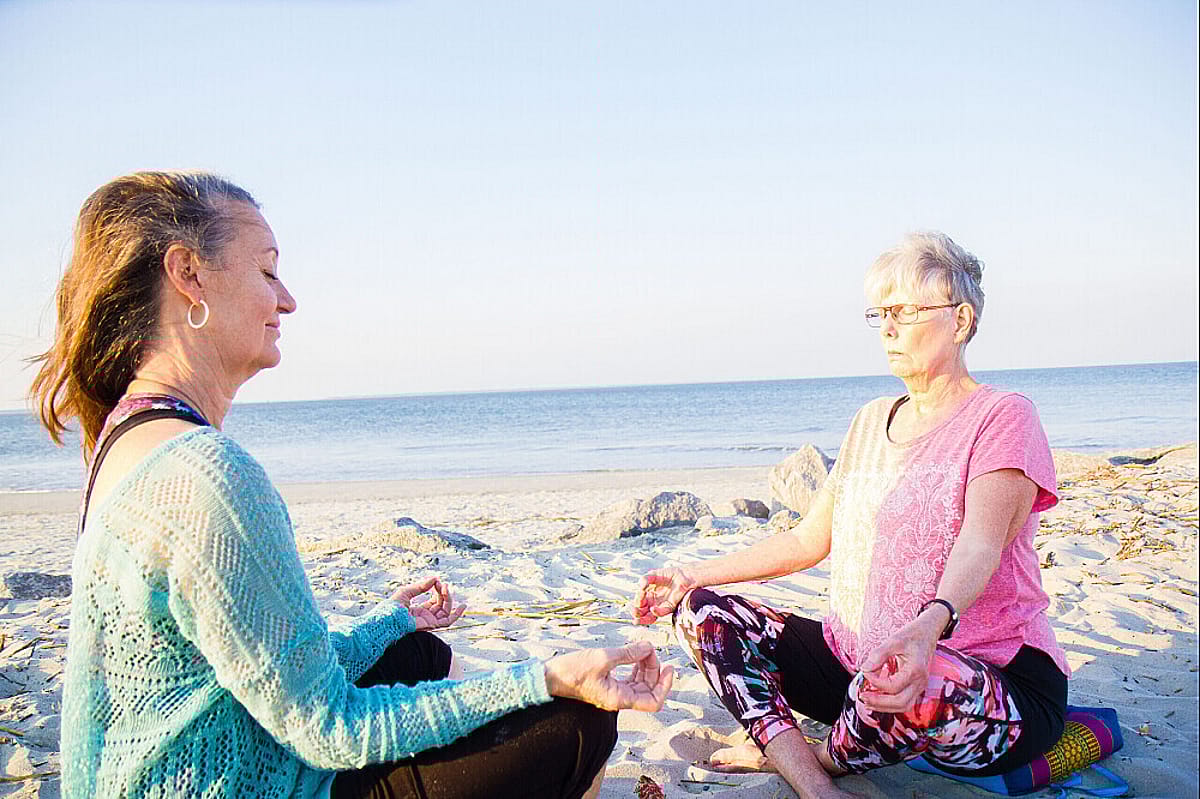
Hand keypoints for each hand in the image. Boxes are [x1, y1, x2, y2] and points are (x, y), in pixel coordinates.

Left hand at [390, 576, 464, 631]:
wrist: (387, 620)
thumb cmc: (391, 608)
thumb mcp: (406, 592)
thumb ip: (420, 586)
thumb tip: (434, 578)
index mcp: (418, 610)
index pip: (433, 600)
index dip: (437, 589)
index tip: (436, 581)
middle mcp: (425, 616)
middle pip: (441, 604)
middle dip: (443, 593)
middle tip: (441, 584)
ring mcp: (429, 621)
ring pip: (446, 611)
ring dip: (448, 599)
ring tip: (445, 588)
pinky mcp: (431, 625)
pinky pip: (448, 621)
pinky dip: (457, 615)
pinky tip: (463, 606)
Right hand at [545, 641, 673, 711]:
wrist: (550, 677)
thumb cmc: (572, 671)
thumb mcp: (603, 658)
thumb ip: (628, 653)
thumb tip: (648, 646)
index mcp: (620, 698)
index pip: (653, 702)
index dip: (665, 686)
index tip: (668, 668)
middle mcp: (619, 699)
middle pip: (648, 690)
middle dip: (654, 669)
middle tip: (650, 650)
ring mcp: (613, 692)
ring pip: (640, 683)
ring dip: (645, 666)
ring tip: (643, 649)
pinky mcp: (607, 685)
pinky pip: (629, 679)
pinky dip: (635, 666)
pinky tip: (634, 653)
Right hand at [631, 567, 697, 624]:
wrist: (683, 575)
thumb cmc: (669, 574)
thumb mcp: (654, 575)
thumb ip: (646, 579)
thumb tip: (641, 586)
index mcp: (648, 595)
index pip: (640, 601)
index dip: (638, 599)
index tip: (641, 592)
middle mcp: (654, 602)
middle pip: (643, 611)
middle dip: (637, 613)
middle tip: (634, 612)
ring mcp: (661, 606)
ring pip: (650, 616)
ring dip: (643, 619)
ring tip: (637, 619)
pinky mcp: (670, 607)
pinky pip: (662, 612)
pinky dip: (656, 612)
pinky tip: (652, 609)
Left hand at [856, 613, 941, 713]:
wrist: (927, 633)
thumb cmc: (912, 635)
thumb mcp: (893, 640)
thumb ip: (878, 655)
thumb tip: (865, 669)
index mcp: (915, 670)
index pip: (892, 686)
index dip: (875, 681)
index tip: (865, 671)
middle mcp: (920, 682)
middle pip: (900, 702)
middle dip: (879, 703)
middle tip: (862, 696)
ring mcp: (920, 686)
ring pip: (904, 706)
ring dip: (884, 707)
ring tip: (867, 701)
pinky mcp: (917, 687)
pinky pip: (905, 701)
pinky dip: (891, 703)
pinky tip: (877, 699)